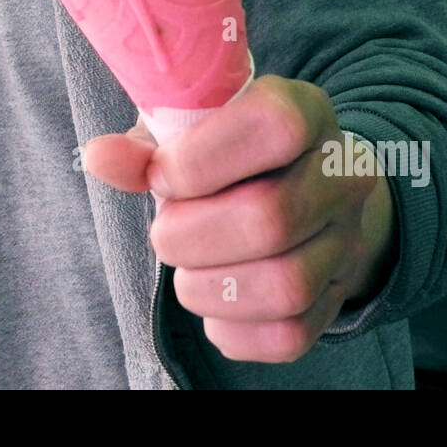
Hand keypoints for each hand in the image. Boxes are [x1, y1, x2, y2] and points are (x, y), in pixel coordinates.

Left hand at [83, 75, 397, 363]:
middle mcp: (342, 174)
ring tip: (186, 269)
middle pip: (270, 219)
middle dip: (190, 236)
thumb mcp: (190, 129)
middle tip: (164, 233)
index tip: (160, 177)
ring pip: (284, 285)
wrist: (301, 188)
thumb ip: (146, 144)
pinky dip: (231, 328)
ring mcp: (347, 240)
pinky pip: (287, 334)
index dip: (202, 160)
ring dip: (207, 287)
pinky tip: (214, 299)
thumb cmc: (227, 152)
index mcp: (306, 112)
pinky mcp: (337, 297)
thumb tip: (99, 157)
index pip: (276, 127)